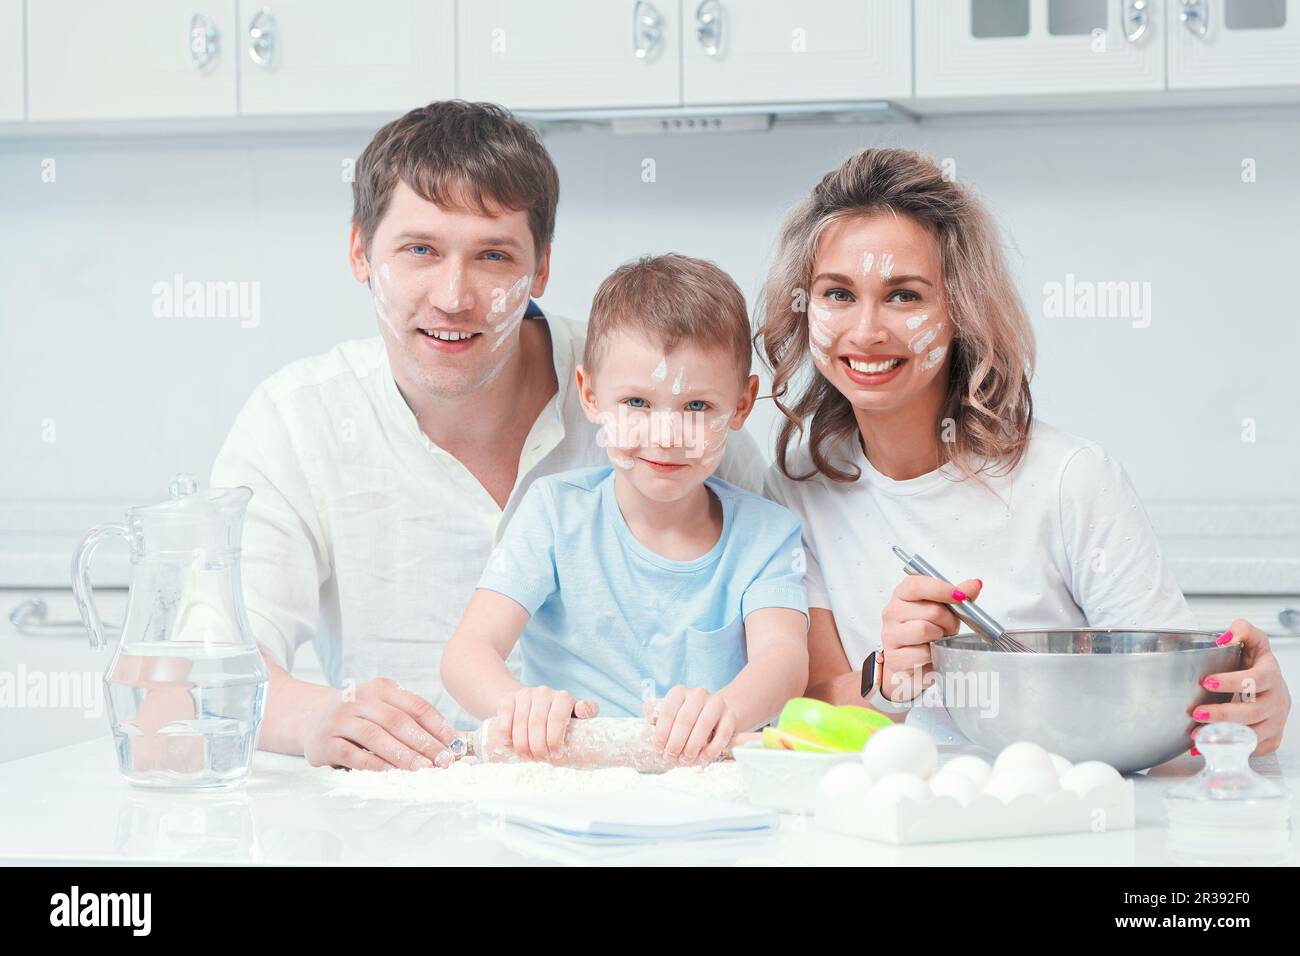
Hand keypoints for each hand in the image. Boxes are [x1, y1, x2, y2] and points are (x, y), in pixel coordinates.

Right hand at [300, 677, 456, 770]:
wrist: (311, 719)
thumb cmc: (360, 717)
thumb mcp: (383, 708)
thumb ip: (411, 720)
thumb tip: (449, 742)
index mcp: (381, 687)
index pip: (415, 705)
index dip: (437, 726)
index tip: (454, 745)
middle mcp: (360, 698)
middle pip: (397, 721)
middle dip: (424, 743)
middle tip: (442, 761)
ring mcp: (340, 719)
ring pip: (376, 736)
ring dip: (402, 754)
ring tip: (423, 769)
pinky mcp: (325, 742)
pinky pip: (352, 754)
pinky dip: (373, 764)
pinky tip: (391, 773)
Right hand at [493, 686, 598, 761]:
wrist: (530, 703)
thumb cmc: (558, 716)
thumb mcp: (574, 715)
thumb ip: (586, 711)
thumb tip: (585, 709)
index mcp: (563, 698)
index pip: (558, 719)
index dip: (555, 740)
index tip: (556, 755)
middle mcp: (545, 693)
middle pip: (538, 724)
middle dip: (538, 747)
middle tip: (540, 760)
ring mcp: (525, 694)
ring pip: (521, 722)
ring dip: (522, 744)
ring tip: (527, 758)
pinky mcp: (509, 699)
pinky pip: (506, 716)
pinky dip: (507, 733)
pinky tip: (510, 745)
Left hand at [648, 686, 736, 764]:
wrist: (719, 712)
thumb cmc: (689, 716)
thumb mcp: (672, 713)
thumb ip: (657, 714)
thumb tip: (646, 708)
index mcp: (679, 692)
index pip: (668, 712)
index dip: (661, 733)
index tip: (658, 749)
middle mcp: (698, 694)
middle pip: (685, 719)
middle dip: (676, 742)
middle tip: (671, 757)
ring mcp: (716, 703)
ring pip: (704, 725)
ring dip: (693, 746)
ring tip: (685, 760)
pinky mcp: (730, 716)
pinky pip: (722, 734)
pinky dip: (712, 748)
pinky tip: (704, 758)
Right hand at [879, 574, 983, 701]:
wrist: (915, 664)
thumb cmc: (929, 634)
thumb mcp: (945, 611)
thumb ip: (958, 596)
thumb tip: (974, 585)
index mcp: (902, 595)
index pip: (916, 585)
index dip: (941, 589)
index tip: (960, 596)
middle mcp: (892, 612)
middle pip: (930, 610)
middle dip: (949, 621)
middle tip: (950, 627)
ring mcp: (890, 635)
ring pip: (924, 629)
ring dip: (940, 637)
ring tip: (939, 640)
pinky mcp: (894, 658)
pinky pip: (922, 653)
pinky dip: (933, 655)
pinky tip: (930, 654)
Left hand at [1192, 619, 1290, 754]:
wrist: (1267, 682)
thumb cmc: (1255, 662)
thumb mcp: (1252, 640)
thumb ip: (1241, 630)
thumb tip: (1226, 636)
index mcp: (1271, 674)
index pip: (1256, 679)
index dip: (1232, 681)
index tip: (1206, 681)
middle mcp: (1277, 699)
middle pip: (1253, 712)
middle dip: (1223, 714)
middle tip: (1197, 713)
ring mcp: (1276, 721)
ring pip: (1254, 735)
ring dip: (1224, 736)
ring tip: (1197, 734)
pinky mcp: (1271, 738)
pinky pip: (1254, 748)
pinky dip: (1231, 749)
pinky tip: (1208, 747)